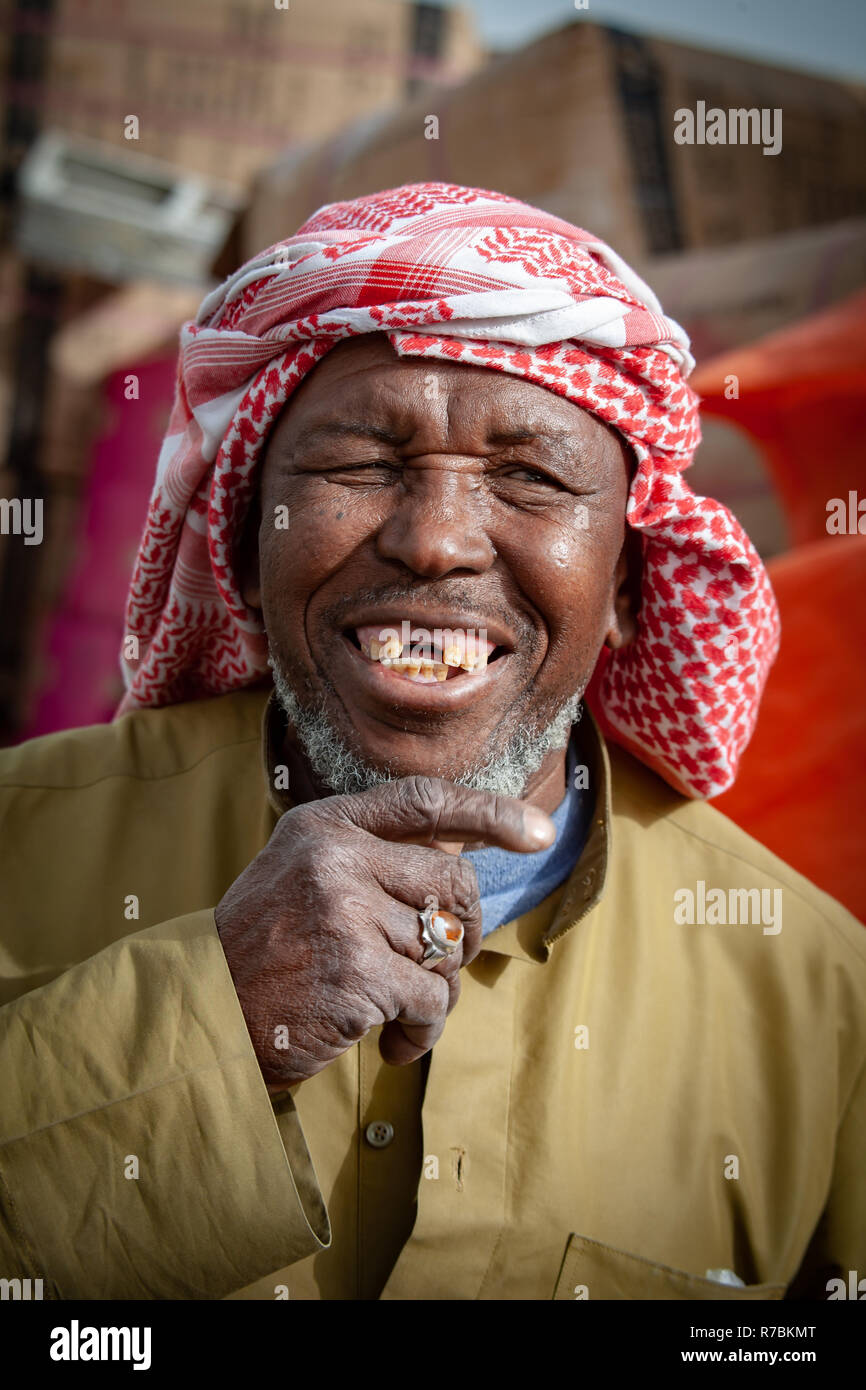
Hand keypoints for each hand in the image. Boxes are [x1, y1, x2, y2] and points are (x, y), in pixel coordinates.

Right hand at [214, 776, 555, 1090]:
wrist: (199, 1014)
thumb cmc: (262, 953)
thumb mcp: (302, 877)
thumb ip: (368, 863)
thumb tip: (461, 878)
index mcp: (325, 826)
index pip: (424, 801)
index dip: (489, 812)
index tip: (537, 829)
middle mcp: (336, 858)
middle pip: (454, 880)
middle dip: (465, 930)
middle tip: (440, 967)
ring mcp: (346, 913)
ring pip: (446, 948)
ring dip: (434, 993)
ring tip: (397, 1015)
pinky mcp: (357, 973)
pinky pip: (431, 1002)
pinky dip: (421, 1033)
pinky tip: (389, 1043)